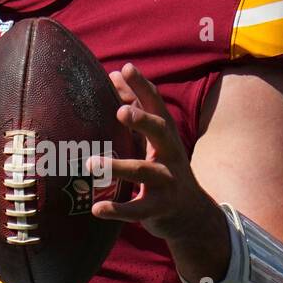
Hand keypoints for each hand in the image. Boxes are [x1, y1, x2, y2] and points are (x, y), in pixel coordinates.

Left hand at [89, 63, 230, 281]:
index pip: (156, 105)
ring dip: (117, 166)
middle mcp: (170, 154)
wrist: (191, 214)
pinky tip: (97, 209)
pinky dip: (117, 209)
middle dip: (142, 120)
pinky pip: (138, 209)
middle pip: (160, 132)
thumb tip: (114, 74)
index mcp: (166, 134)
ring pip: (143, 172)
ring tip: (91, 163)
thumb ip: (135, 108)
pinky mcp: (159, 208)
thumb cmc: (164, 167)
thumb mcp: (155, 138)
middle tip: (120, 111)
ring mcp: (167, 182)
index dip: (142, 86)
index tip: (126, 68)